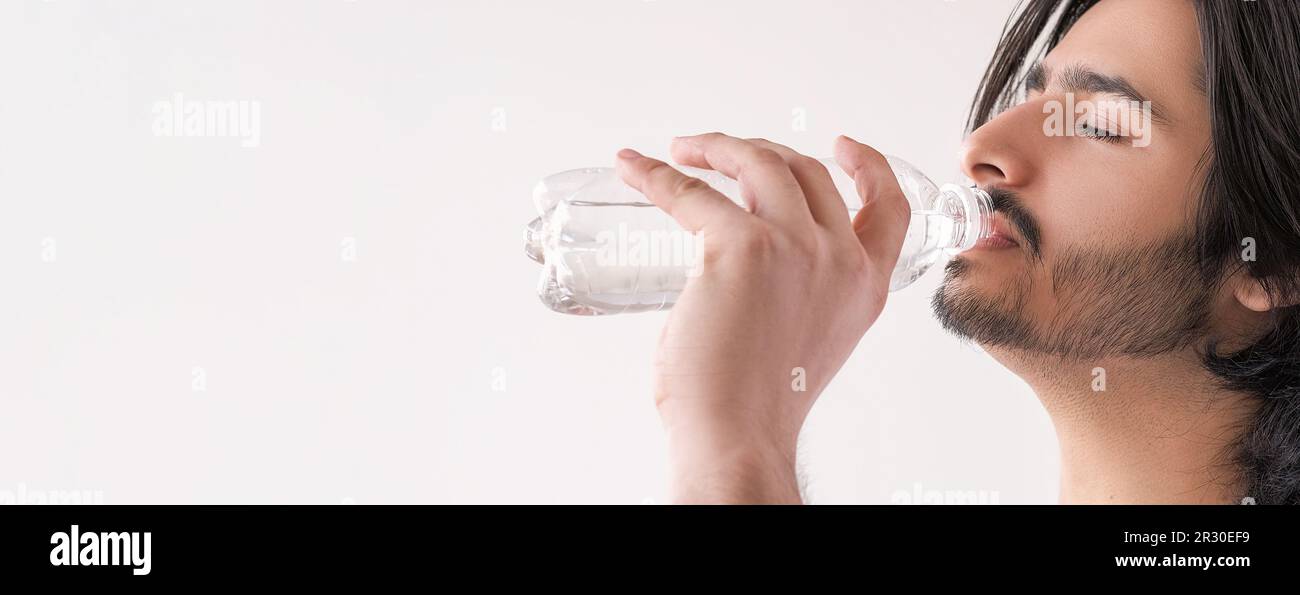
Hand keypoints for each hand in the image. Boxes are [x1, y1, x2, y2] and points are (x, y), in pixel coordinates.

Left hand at [615, 133, 909, 502]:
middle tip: (716, 153)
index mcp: (864, 286)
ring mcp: (795, 247)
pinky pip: (693, 193)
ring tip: (681, 151)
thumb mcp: (806, 339)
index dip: (868, 167)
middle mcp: (840, 259)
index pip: (888, 207)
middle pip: (807, 172)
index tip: (841, 144)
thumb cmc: (754, 403)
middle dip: (760, 152)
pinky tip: (636, 168)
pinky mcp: (742, 246)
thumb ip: (801, 294)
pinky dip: (658, 176)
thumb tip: (752, 265)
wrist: (736, 435)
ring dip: (716, 148)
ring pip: (759, 164)